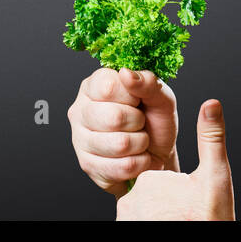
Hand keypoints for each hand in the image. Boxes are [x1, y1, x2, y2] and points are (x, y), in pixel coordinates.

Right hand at [67, 67, 179, 195]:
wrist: (158, 155)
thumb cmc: (155, 122)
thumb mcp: (160, 98)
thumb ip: (148, 83)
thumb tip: (126, 74)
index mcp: (94, 85)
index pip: (108, 86)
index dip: (131, 96)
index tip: (137, 101)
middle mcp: (80, 110)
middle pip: (113, 117)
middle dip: (138, 122)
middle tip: (140, 123)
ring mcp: (80, 139)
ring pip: (119, 144)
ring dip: (140, 144)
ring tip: (140, 141)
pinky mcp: (87, 165)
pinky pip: (121, 167)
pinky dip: (139, 164)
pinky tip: (137, 157)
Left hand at [115, 99, 233, 219]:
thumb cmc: (210, 221)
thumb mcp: (216, 180)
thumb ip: (211, 140)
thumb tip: (211, 103)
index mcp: (151, 180)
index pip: (155, 172)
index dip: (174, 184)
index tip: (190, 198)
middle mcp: (131, 200)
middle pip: (147, 191)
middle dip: (164, 201)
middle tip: (186, 213)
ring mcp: (127, 219)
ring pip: (140, 209)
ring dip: (156, 215)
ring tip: (177, 221)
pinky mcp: (127, 229)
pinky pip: (135, 221)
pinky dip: (149, 223)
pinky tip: (167, 224)